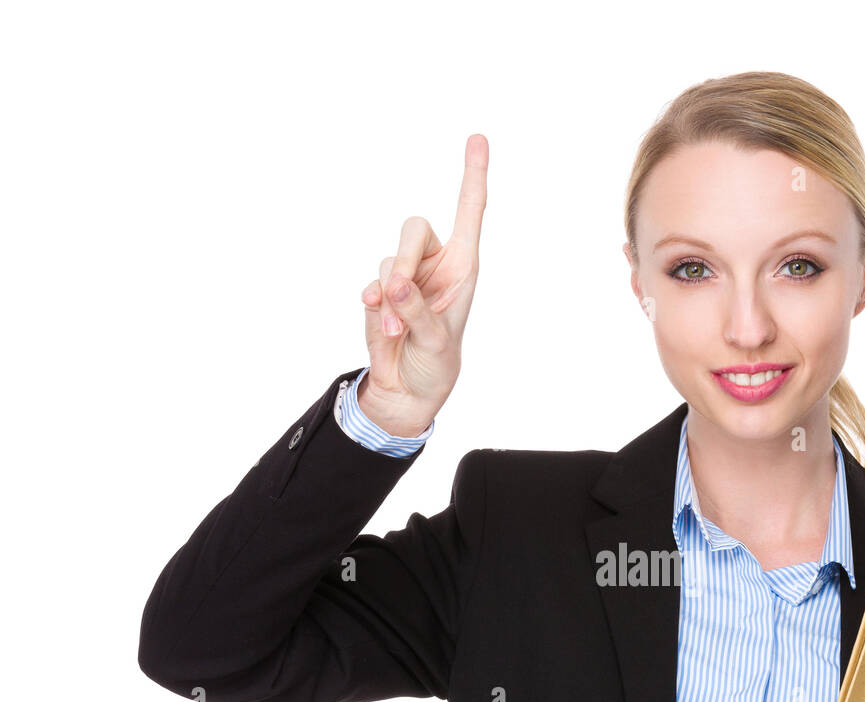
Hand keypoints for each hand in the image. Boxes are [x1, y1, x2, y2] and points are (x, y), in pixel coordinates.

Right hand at [357, 133, 488, 435]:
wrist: (410, 387)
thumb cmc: (437, 361)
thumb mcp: (436, 339)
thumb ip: (416, 309)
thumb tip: (393, 282)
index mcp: (464, 268)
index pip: (470, 213)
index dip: (473, 176)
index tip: (478, 138)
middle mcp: (436, 264)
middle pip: (415, 228)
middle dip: (404, 259)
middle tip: (398, 293)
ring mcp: (407, 274)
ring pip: (391, 257)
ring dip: (390, 293)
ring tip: (397, 328)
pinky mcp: (382, 288)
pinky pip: (373, 280)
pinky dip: (375, 301)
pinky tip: (383, 323)